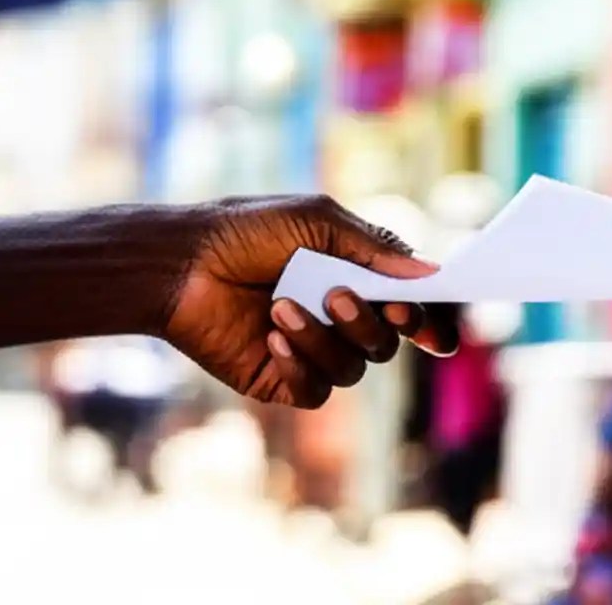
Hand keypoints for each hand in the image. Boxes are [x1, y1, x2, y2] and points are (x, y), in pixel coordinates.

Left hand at [164, 195, 457, 408]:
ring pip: (353, 368)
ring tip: (281, 306)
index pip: (408, 309)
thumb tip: (429, 273)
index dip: (427, 322)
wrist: (179, 263)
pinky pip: (317, 390)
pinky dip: (302, 364)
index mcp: (356, 280)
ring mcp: (312, 351)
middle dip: (368, 322)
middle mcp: (339, 319)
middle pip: (387, 343)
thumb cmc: (246, 231)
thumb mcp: (318, 221)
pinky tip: (272, 337)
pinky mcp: (282, 378)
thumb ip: (376, 249)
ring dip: (324, 338)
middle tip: (338, 295)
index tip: (432, 329)